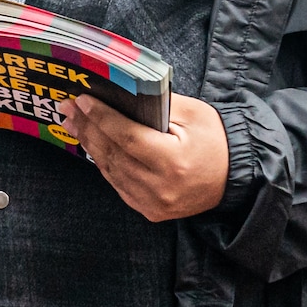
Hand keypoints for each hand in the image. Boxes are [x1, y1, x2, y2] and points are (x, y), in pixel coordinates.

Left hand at [68, 92, 230, 222]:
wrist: (234, 177)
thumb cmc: (216, 141)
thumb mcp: (194, 114)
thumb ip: (157, 106)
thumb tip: (120, 95)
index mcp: (174, 163)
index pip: (128, 138)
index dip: (103, 118)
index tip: (84, 100)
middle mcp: (160, 188)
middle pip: (114, 155)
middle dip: (89, 128)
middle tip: (71, 108)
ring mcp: (154, 204)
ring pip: (111, 171)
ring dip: (91, 145)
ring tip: (75, 123)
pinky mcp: (150, 211)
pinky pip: (119, 184)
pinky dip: (105, 163)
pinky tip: (94, 145)